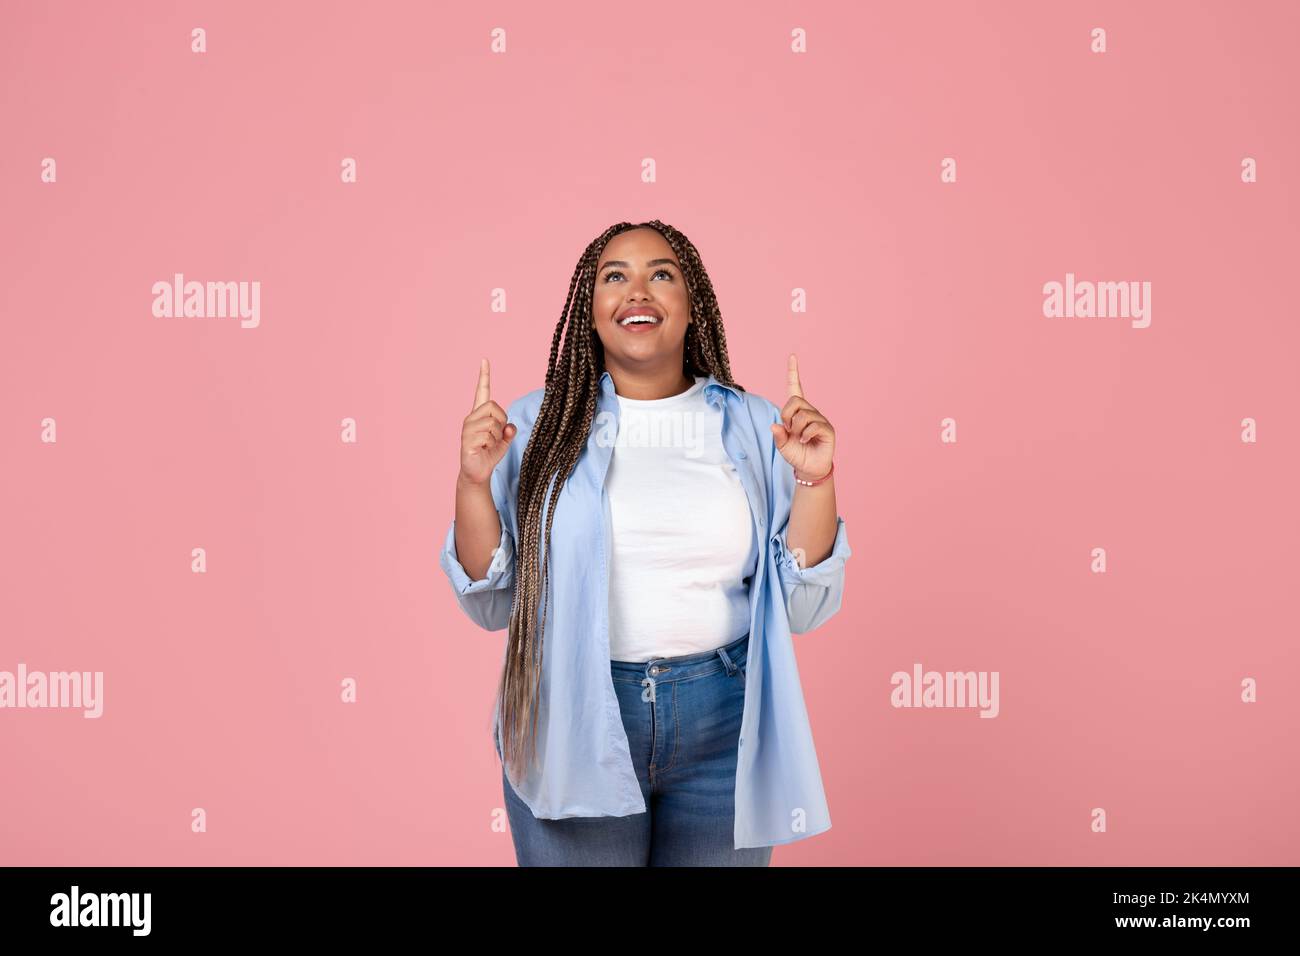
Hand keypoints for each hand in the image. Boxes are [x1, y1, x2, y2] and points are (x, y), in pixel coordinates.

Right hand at [459, 358, 516, 485]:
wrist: (478, 473)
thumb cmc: (489, 454)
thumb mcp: (504, 440)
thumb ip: (509, 430)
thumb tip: (510, 427)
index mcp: (480, 414)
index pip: (482, 391)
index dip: (484, 376)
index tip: (485, 360)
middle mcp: (471, 418)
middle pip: (494, 406)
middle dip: (501, 421)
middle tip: (497, 436)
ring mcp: (467, 429)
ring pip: (493, 423)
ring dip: (497, 437)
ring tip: (488, 445)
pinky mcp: (466, 440)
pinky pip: (488, 436)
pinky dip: (492, 445)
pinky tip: (484, 450)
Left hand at [770, 353, 834, 480]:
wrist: (809, 469)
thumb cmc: (796, 454)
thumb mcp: (782, 445)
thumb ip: (778, 435)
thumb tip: (775, 425)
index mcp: (798, 411)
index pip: (796, 388)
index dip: (793, 372)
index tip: (792, 356)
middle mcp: (810, 411)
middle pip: (795, 400)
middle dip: (787, 415)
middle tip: (788, 429)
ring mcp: (820, 419)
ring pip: (803, 414)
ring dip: (796, 428)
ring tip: (799, 438)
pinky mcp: (827, 429)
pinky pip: (814, 425)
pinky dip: (806, 434)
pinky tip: (806, 441)